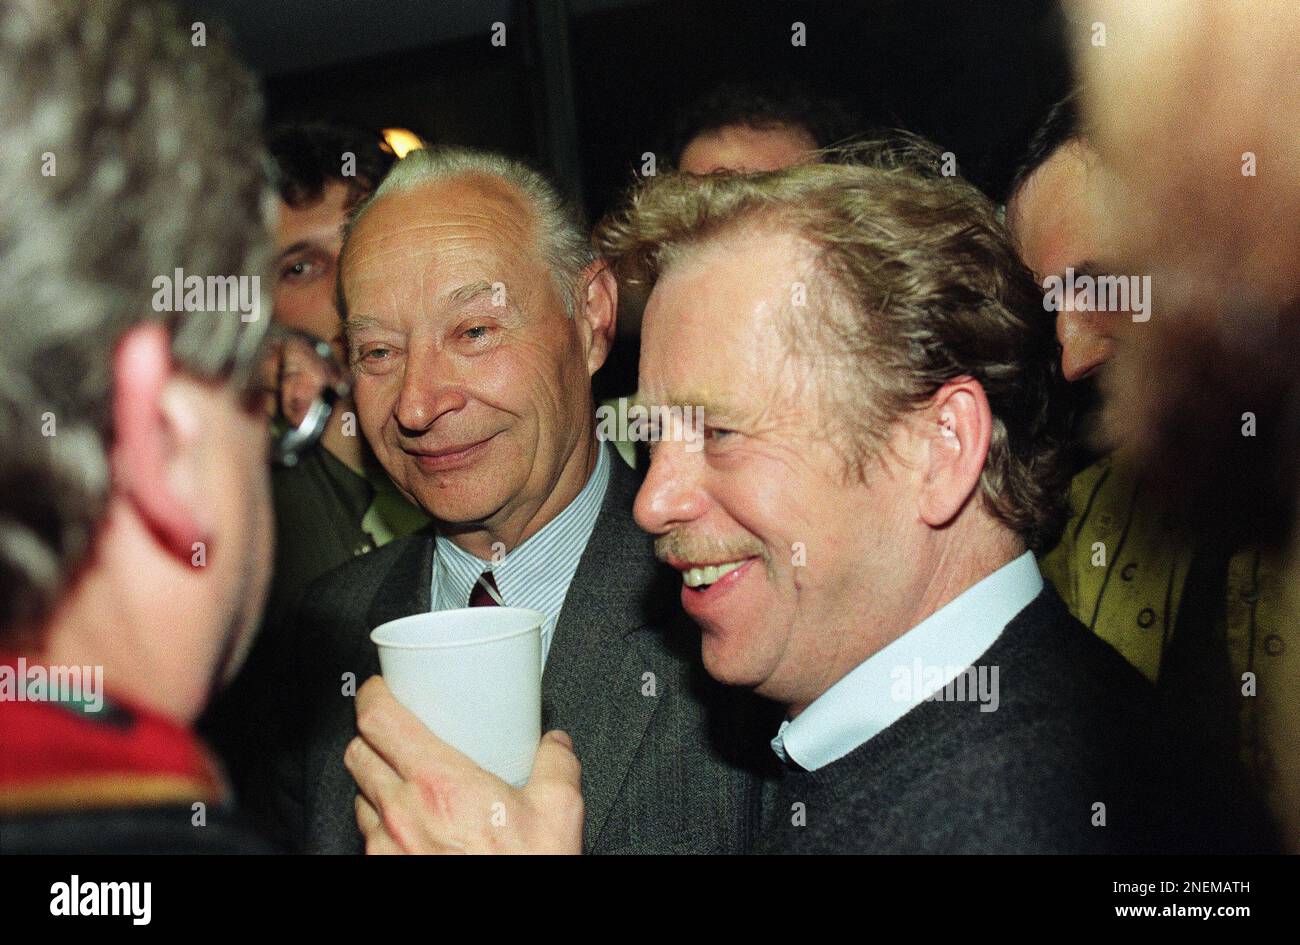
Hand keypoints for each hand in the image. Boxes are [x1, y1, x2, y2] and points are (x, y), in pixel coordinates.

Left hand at [345, 676, 583, 853]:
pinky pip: (366, 837)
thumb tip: (556, 745)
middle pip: (357, 752)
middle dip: (370, 734)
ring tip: (403, 777)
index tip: (383, 686)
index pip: (377, 720)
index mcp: (439, 784)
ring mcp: (385, 850)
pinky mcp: (381, 874)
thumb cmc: (525, 873)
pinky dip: (379, 821)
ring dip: (374, 780)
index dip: (373, 694)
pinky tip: (407, 825)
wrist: (512, 933)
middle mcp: (401, 814)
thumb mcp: (558, 814)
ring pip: (358, 795)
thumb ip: (557, 766)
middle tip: (395, 727)